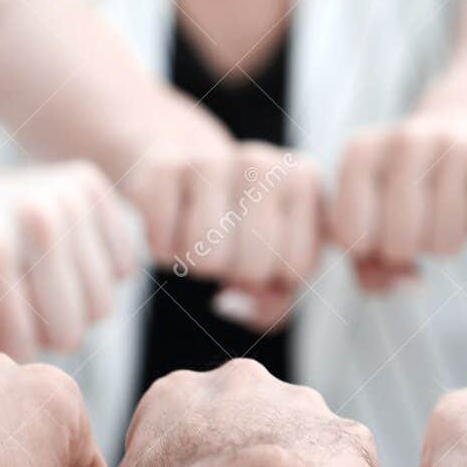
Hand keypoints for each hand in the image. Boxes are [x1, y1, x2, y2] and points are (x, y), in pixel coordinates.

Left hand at [0, 160, 133, 358]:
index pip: (27, 344)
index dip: (6, 349)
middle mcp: (36, 213)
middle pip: (72, 329)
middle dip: (44, 334)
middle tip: (17, 311)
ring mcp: (69, 196)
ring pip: (102, 304)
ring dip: (73, 309)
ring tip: (38, 289)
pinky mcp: (91, 185)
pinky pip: (123, 267)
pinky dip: (98, 275)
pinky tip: (63, 264)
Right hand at [129, 143, 321, 327]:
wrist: (181, 160)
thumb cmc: (238, 221)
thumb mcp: (274, 258)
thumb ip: (275, 301)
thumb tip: (236, 306)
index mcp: (303, 179)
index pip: (296, 266)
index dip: (273, 277)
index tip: (262, 253)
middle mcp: (263, 164)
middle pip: (252, 267)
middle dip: (233, 273)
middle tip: (225, 246)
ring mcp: (212, 160)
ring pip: (208, 260)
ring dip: (196, 264)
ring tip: (199, 236)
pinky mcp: (163, 168)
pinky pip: (164, 247)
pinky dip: (163, 250)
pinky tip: (171, 222)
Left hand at [331, 111, 466, 291]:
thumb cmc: (410, 186)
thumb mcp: (373, 218)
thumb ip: (368, 267)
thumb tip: (412, 283)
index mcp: (361, 151)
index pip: (349, 234)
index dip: (366, 251)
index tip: (374, 235)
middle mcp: (405, 140)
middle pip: (400, 245)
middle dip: (408, 252)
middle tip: (414, 226)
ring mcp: (454, 143)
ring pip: (444, 242)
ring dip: (444, 242)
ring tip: (444, 210)